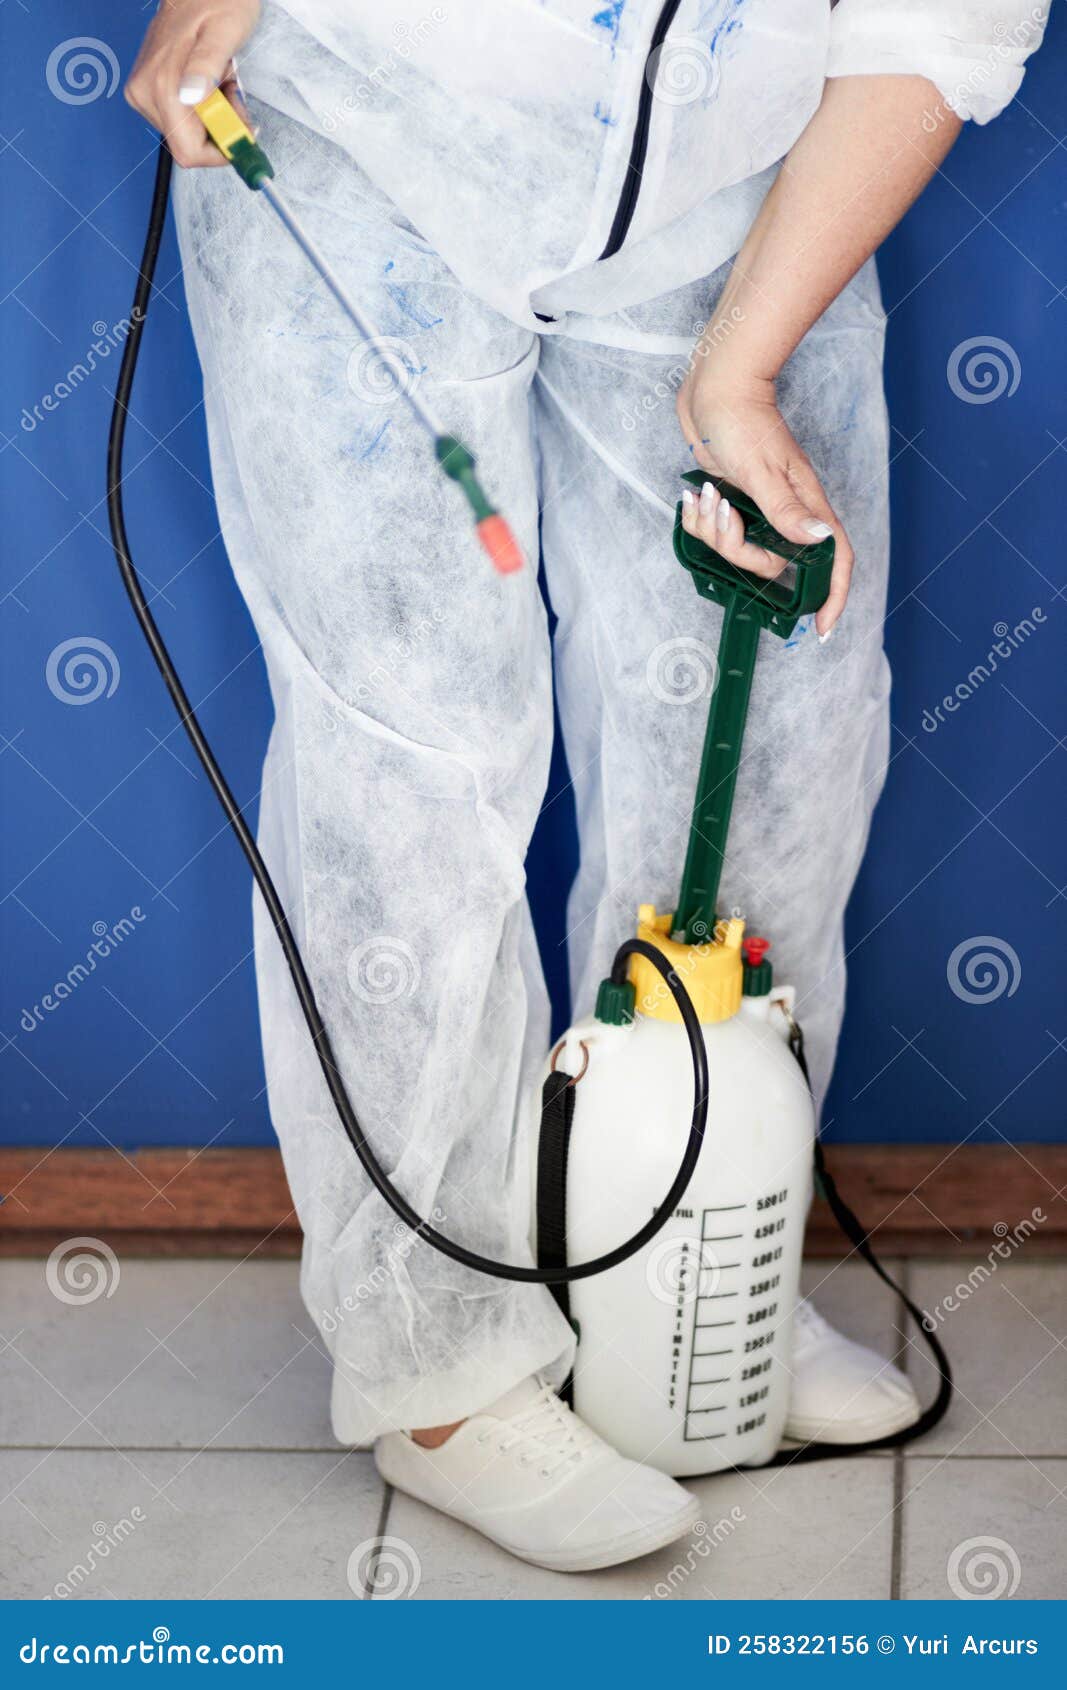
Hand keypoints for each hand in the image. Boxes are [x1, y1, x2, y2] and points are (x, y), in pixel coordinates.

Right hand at [125, 0, 259, 168]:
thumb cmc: (216, 3)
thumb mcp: (223, 33)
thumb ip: (207, 66)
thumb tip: (190, 95)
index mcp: (162, 86)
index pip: (189, 153)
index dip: (220, 152)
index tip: (240, 131)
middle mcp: (145, 92)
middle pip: (189, 144)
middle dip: (219, 127)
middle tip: (231, 90)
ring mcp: (143, 92)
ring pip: (187, 133)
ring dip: (213, 116)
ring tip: (220, 79)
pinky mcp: (147, 90)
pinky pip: (181, 119)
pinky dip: (203, 108)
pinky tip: (209, 80)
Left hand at [676, 360, 852, 638]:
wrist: (714, 386)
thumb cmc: (742, 421)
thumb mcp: (763, 471)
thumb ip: (788, 512)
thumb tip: (822, 541)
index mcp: (803, 506)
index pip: (831, 559)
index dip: (832, 594)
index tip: (820, 628)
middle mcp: (785, 512)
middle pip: (769, 563)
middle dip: (736, 551)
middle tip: (722, 514)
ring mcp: (757, 507)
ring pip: (737, 550)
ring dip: (711, 532)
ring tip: (705, 495)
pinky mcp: (733, 501)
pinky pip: (715, 532)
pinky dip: (698, 521)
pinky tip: (693, 495)